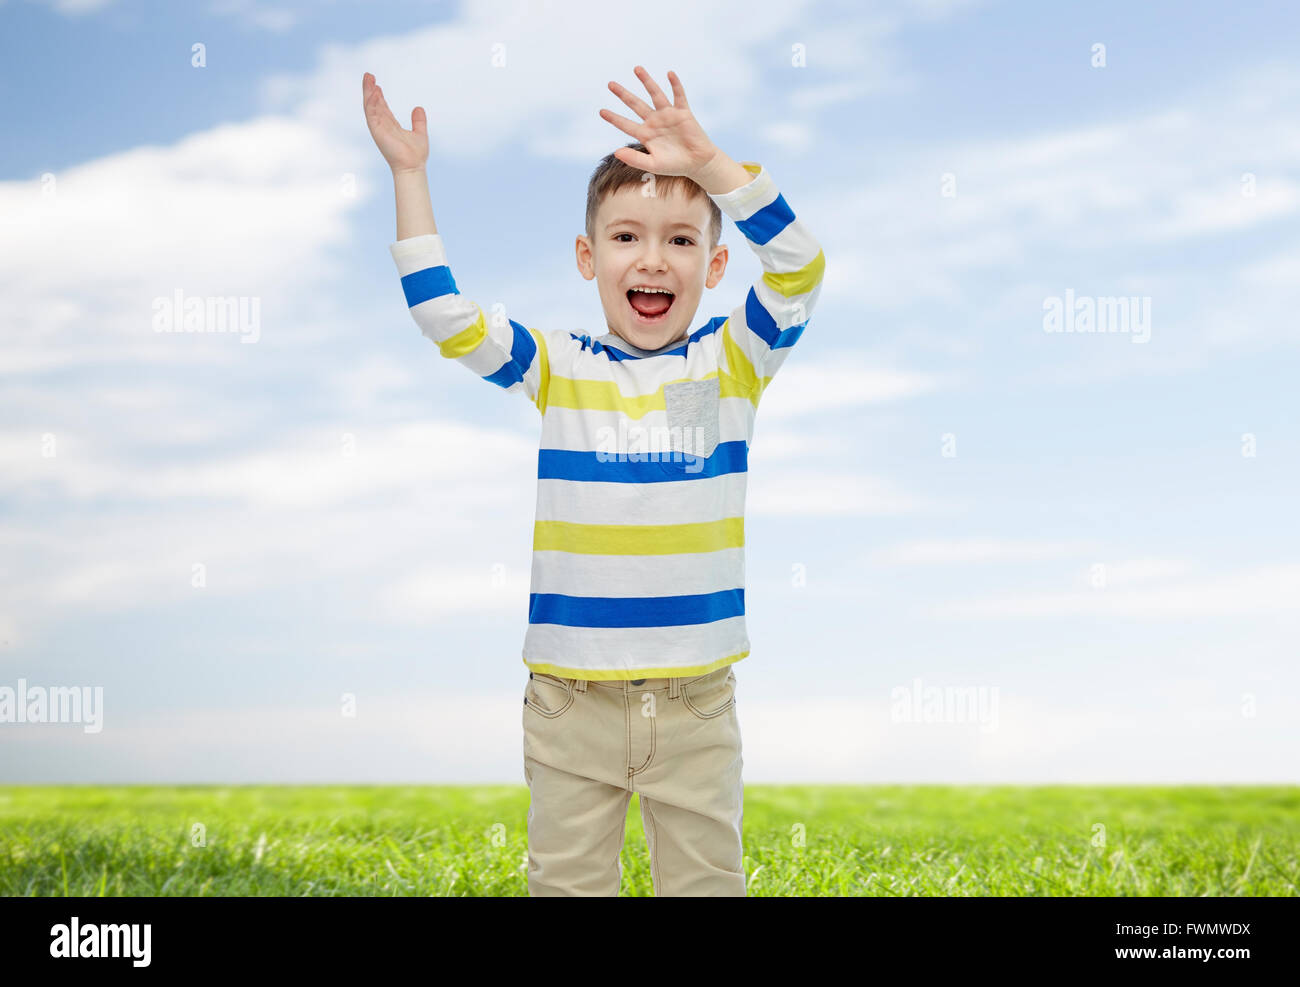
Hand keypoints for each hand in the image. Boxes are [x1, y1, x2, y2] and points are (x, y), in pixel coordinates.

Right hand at [362, 72, 427, 173]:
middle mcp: (383, 126)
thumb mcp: (420, 133)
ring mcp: (379, 128)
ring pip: (370, 106)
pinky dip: (371, 102)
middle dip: (370, 90)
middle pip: (374, 104)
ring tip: (367, 78)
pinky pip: (371, 114)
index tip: (377, 84)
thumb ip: (418, 121)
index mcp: (391, 126)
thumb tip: (418, 108)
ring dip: (368, 92)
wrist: (413, 167)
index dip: (379, 96)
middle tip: (368, 75)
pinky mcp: (377, 131)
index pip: (382, 108)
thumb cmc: (416, 155)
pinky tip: (372, 91)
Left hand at [598, 66, 719, 179]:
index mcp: (646, 134)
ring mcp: (668, 115)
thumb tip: (616, 152)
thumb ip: (635, 160)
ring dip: (647, 81)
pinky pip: (679, 96)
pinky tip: (670, 74)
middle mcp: (654, 121)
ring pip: (655, 94)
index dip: (614, 118)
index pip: (626, 124)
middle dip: (623, 94)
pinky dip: (675, 85)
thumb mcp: (653, 165)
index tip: (601, 111)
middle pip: (636, 105)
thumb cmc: (675, 165)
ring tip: (637, 69)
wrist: (697, 163)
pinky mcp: (683, 112)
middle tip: (610, 84)